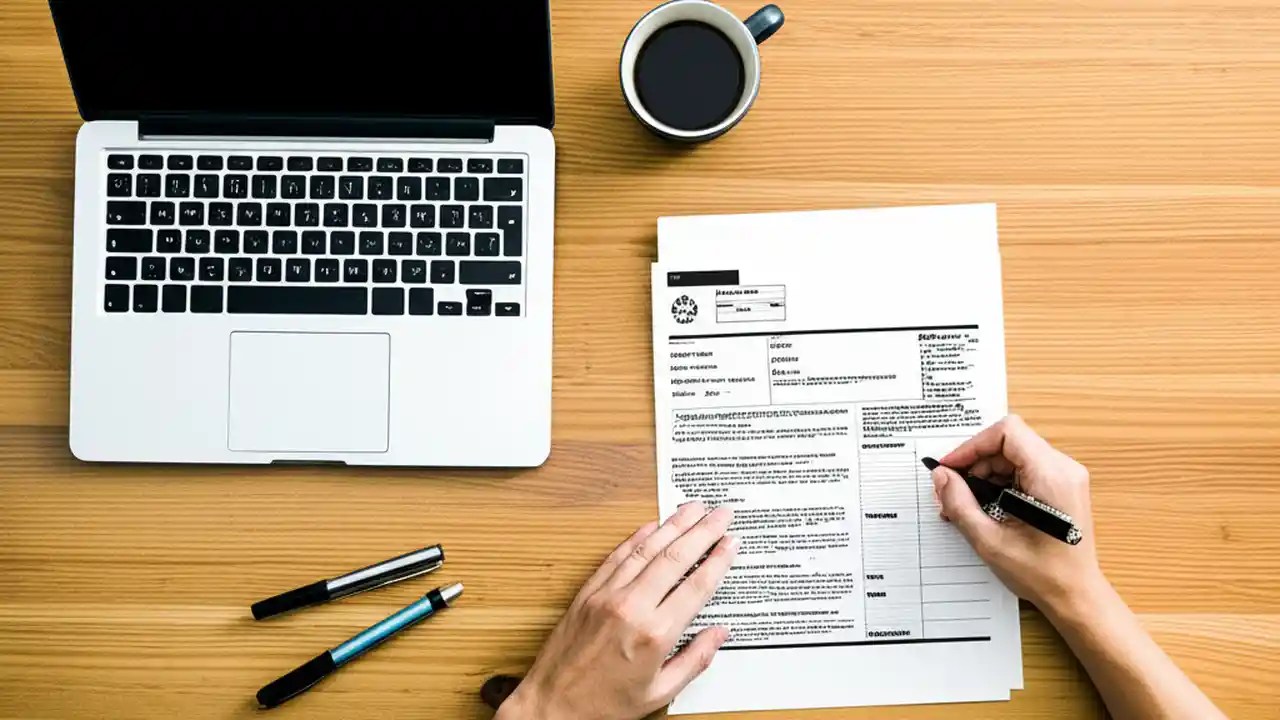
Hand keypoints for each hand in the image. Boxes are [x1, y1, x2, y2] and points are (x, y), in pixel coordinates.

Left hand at [496, 503, 737, 719]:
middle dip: (703, 531)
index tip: (731, 543)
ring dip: (673, 525)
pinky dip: (636, 537)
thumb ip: (694, 660)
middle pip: (676, 557)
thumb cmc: (602, 705)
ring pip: (647, 549)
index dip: (718, 560)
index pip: (697, 586)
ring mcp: (607, 595)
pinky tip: (652, 525)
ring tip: (693, 508)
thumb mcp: (659, 692)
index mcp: (655, 633)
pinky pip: (617, 556)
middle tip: (721, 514)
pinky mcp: (588, 592)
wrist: (552, 705)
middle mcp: (631, 607)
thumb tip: (718, 634)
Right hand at [930, 415, 1105, 612]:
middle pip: (1008, 443)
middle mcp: (1064, 469)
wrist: (1076, 595)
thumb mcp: (990, 541)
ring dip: (985, 474)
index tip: (951, 467)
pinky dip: (999, 482)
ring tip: (967, 504)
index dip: (972, 446)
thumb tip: (942, 476)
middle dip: (975, 464)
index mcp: (1051, 477)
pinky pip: (1023, 468)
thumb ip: (960, 504)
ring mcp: (1065, 476)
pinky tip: (985, 506)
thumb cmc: (1044, 574)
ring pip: (1013, 454)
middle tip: (953, 491)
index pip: (1007, 433)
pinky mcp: (1060, 485)